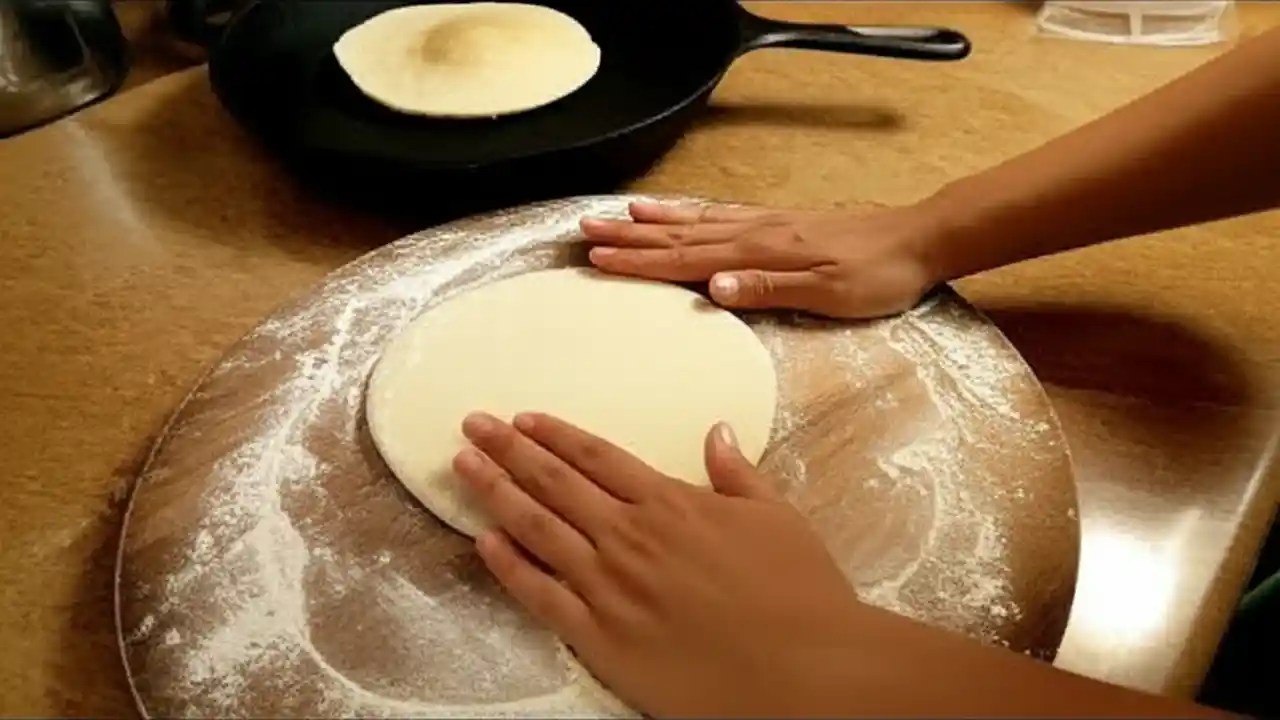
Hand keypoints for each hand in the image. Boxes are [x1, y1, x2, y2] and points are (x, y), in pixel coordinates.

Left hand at [451, 412, 865, 716]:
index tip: (522, 419)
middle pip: (554, 482)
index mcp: (671, 505)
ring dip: (496, 493)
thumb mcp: (778, 518)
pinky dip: (509, 567)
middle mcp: (630, 537)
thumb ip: (738, 474)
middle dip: (507, 450)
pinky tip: (483, 543)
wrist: (805, 672)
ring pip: (537, 529)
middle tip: (471, 425)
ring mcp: (610, 587)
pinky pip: (542, 596)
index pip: (597, 456)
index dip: (555, 434)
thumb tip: (717, 431)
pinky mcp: (600, 638)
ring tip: (463, 467)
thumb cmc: (801, 596)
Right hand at [579, 201, 944, 318]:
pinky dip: (691, 212)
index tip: (599, 260)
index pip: (686, 259)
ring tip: (616, 215)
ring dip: (653, 221)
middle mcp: (755, 234)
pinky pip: (721, 214)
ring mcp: (766, 225)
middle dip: (631, 236)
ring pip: (696, 221)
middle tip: (587, 233)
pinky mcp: (780, 223)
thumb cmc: (876, 277)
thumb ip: (767, 289)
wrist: (917, 241)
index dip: (640, 262)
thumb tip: (713, 288)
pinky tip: (677, 210)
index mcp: (759, 254)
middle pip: (680, 235)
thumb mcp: (827, 294)